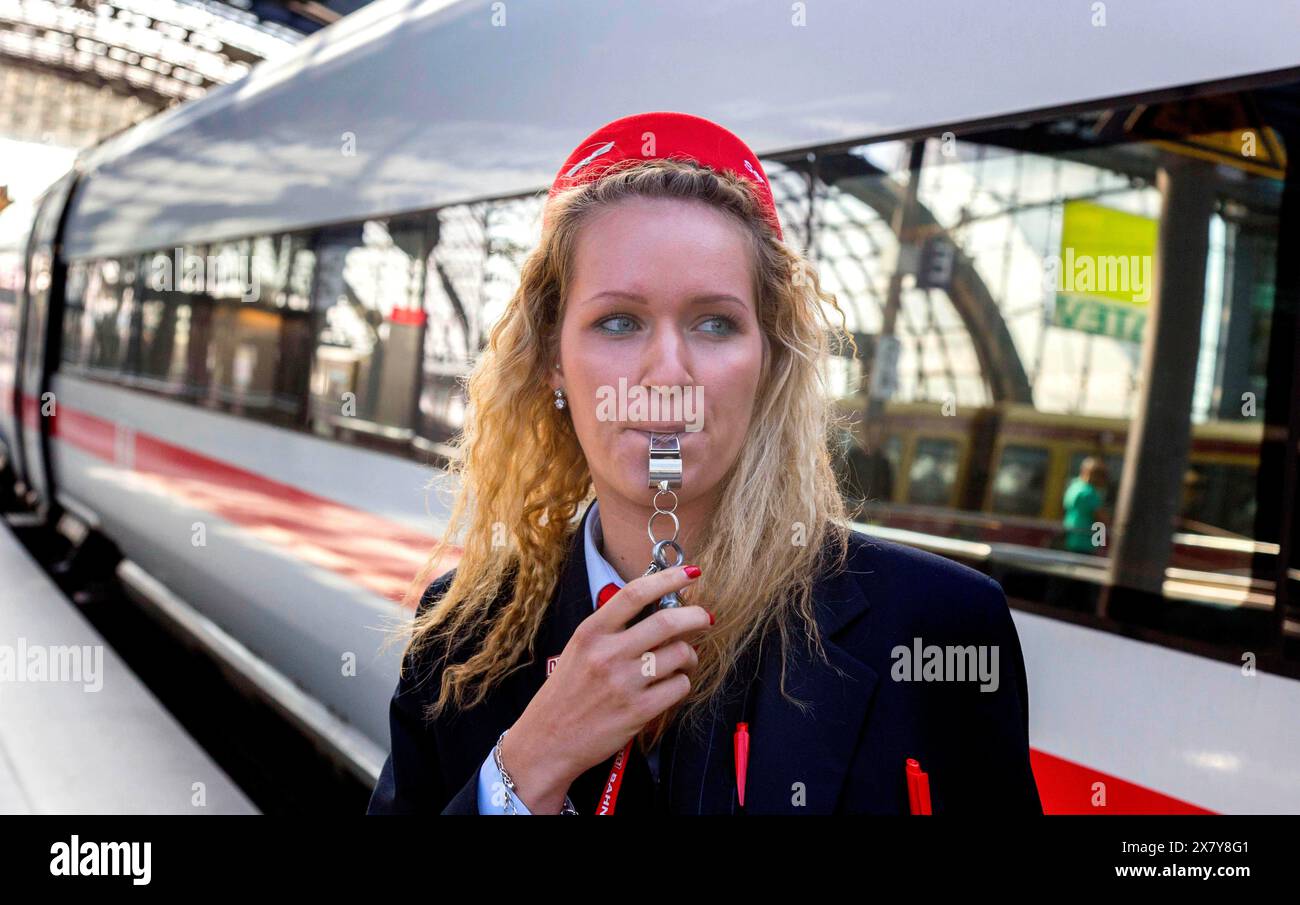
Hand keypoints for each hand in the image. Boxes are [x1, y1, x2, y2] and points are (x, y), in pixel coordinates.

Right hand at [499, 564, 710, 812]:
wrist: (547, 742)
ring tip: (683, 661)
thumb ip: (612, 629)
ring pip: (679, 655)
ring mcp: (624, 683)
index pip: (635, 594)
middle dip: (696, 616)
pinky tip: (671, 686)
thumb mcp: (579, 650)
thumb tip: (658, 609)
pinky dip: (682, 683)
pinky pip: (679, 687)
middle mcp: (607, 654)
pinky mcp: (638, 712)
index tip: (691, 573)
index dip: (669, 578)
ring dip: (690, 656)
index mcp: (591, 632)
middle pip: (667, 622)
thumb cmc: (566, 693)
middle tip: (705, 618)